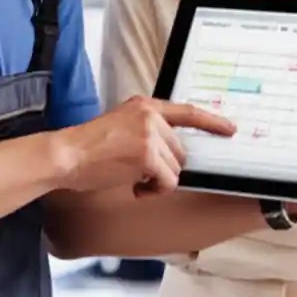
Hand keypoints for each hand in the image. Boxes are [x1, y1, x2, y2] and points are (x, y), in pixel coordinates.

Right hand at [54, 96, 235, 196]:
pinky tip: (134, 188)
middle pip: (181, 151)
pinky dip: (153, 191)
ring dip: (157, 181)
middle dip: (164, 168)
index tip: (229, 128)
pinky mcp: (149, 154)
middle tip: (139, 173)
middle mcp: (151, 116)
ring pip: (175, 169)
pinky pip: (167, 182)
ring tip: (132, 179)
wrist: (67, 154)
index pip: (187, 111)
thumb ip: (146, 130)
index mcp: (145, 105)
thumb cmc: (88, 147)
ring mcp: (151, 134)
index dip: (212, 121)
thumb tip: (171, 151)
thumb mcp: (120, 125)